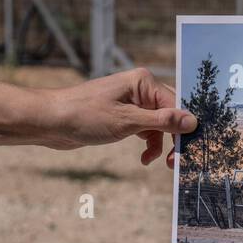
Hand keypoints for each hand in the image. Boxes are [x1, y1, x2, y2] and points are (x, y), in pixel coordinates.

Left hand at [44, 67, 197, 166]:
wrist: (50, 122)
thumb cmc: (85, 115)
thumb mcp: (127, 121)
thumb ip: (162, 121)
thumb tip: (192, 120)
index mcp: (143, 82)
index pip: (176, 104)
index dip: (183, 127)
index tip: (189, 149)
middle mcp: (140, 89)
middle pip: (170, 113)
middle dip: (174, 137)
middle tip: (175, 161)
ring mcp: (131, 102)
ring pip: (158, 124)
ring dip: (159, 143)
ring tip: (154, 161)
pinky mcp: (122, 116)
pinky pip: (145, 129)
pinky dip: (147, 143)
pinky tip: (144, 157)